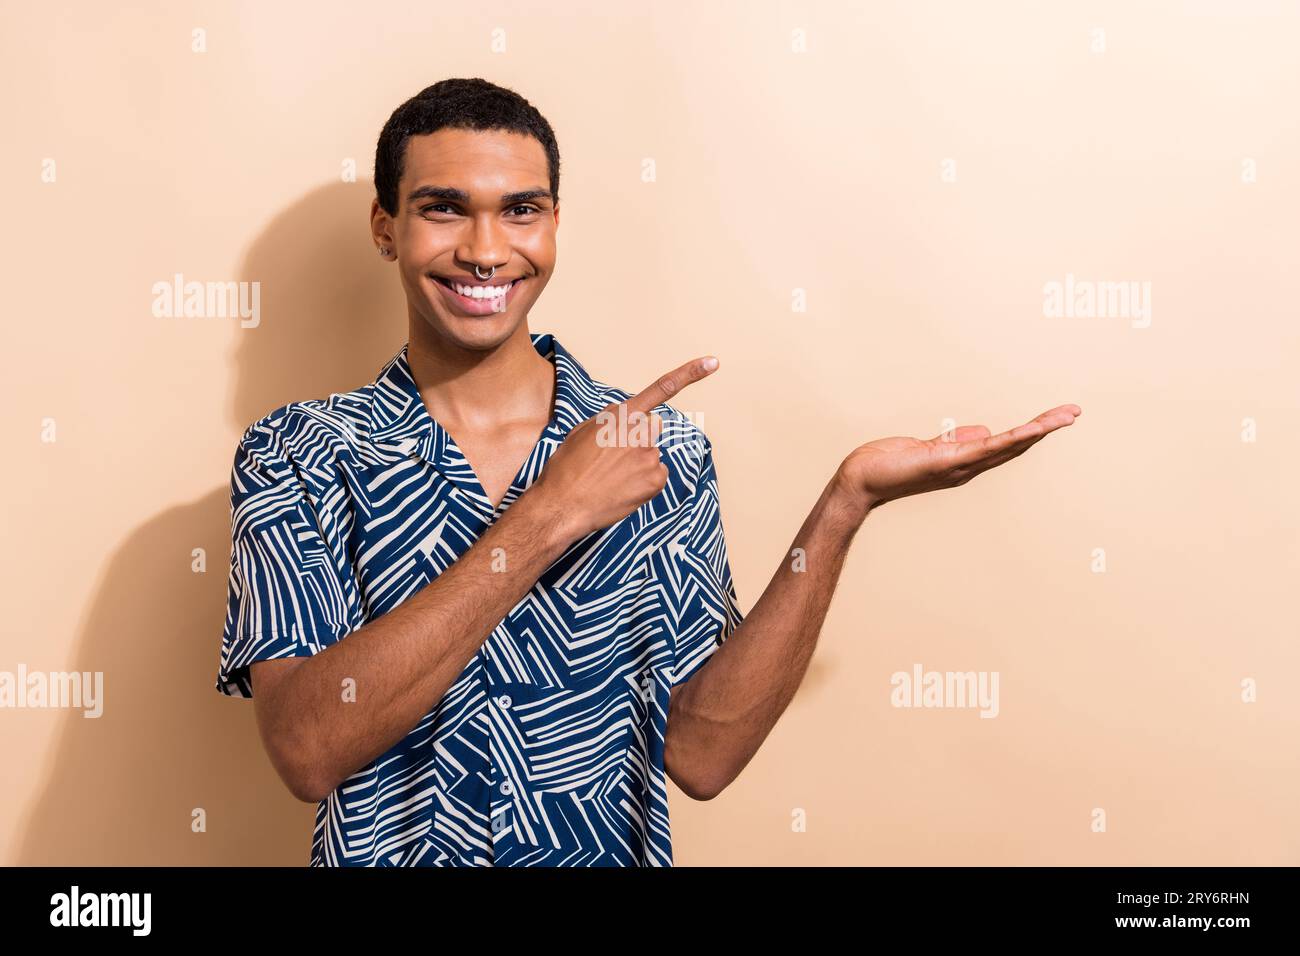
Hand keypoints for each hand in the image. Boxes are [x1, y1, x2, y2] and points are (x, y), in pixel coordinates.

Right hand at [532, 356, 719, 540]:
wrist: (563, 504)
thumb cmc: (567, 468)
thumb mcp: (582, 430)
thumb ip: (610, 418)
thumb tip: (626, 417)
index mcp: (622, 415)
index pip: (662, 388)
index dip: (690, 374)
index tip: (713, 363)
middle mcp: (641, 431)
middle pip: (651, 429)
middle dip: (637, 440)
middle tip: (611, 460)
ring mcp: (650, 455)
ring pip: (651, 455)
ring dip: (636, 464)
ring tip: (610, 478)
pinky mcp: (656, 479)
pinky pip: (656, 475)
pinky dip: (643, 482)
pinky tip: (622, 489)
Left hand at [834, 404, 1081, 512]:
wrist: (861, 480)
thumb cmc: (888, 463)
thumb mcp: (926, 446)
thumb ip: (954, 440)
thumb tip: (982, 432)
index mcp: (963, 462)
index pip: (1004, 445)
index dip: (1032, 432)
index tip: (1055, 417)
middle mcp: (967, 468)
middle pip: (1014, 446)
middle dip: (1046, 429)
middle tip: (1074, 412)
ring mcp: (959, 466)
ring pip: (1006, 447)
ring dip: (1037, 431)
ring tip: (1063, 416)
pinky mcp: (946, 462)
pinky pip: (985, 448)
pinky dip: (1010, 439)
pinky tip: (1030, 430)